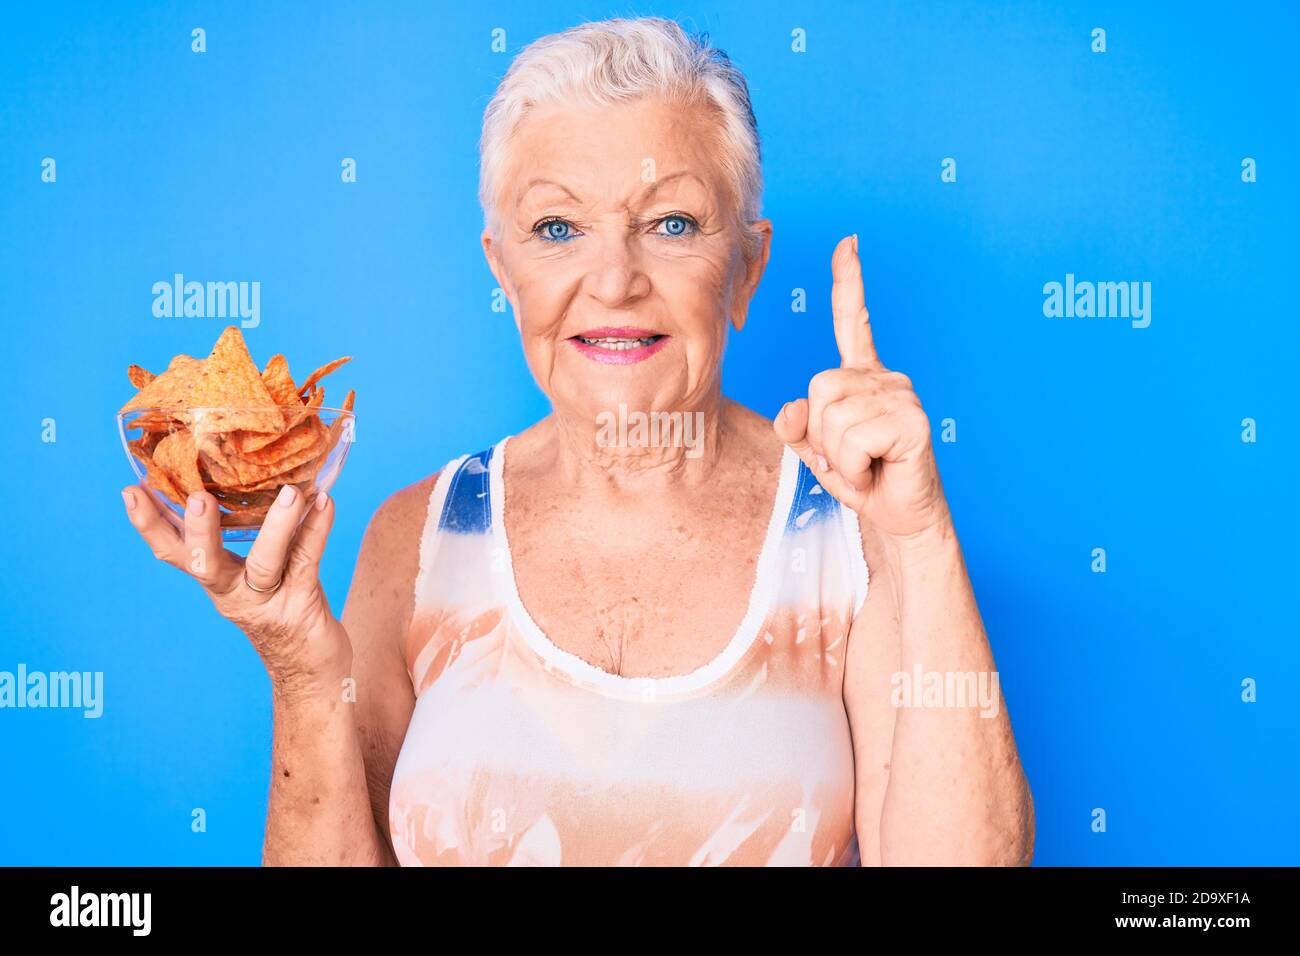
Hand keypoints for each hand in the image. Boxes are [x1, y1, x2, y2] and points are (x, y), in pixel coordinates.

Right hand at [120, 482, 350, 692]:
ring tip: (291, 492)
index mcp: (215, 582)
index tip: (130, 491)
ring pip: (265, 563)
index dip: (150, 525)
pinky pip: (308, 560)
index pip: (173, 552)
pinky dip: (317, 529)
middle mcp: (234, 594)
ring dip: (278, 527)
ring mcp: (268, 601)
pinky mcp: (302, 603)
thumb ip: (236, 540)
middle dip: (199, 532)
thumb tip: (222, 484)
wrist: (309, 671)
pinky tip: (325, 502)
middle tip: (197, 498)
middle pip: (206, 565)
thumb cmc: (278, 610)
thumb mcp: (246, 576)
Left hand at [773, 234, 949, 539]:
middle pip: (818, 387)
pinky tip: (876, 470)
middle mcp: (886, 378)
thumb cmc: (863, 478)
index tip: (848, 242)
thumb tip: (792, 409)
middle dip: (820, 433)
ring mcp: (901, 397)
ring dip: (837, 455)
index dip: (848, 282)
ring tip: (865, 465)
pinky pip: (852, 439)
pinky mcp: (911, 422)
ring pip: (832, 417)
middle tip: (849, 457)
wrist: (900, 518)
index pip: (853, 322)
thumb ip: (797, 426)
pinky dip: (852, 466)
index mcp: (863, 376)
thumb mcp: (816, 449)